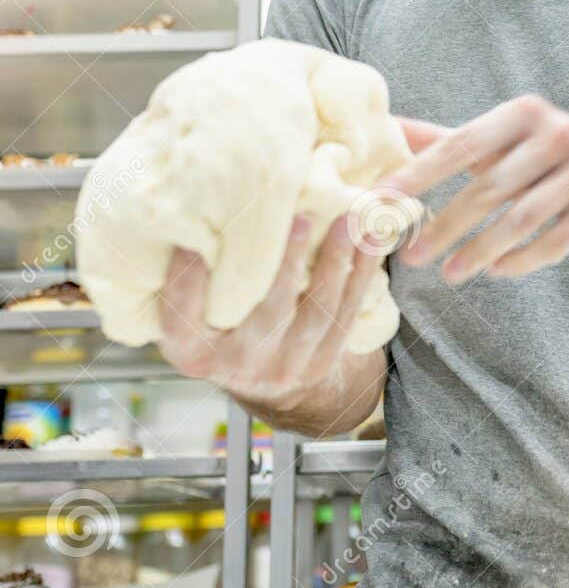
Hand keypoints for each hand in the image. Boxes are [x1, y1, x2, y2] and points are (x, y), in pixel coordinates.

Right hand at [157, 214, 381, 393]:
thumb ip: (187, 277)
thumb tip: (185, 206)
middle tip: (304, 217)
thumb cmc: (216, 325)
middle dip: (288, 265)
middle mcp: (236, 365)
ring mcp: (282, 368)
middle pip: (266, 314)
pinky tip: (369, 241)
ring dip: (335, 263)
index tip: (188, 242)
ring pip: (316, 313)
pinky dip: (361, 276)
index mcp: (191, 351)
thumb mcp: (189, 313)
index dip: (183, 282)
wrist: (259, 381)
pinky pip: (346, 315)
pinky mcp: (320, 363)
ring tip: (348, 221)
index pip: (180, 318)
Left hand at [380, 95, 568, 282]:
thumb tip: (387, 128)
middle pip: (490, 187)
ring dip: (479, 250)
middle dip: (445, 225)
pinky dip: (522, 260)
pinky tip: (495, 272)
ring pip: (522, 218)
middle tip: (411, 256)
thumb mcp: (499, 146)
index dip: (420, 173)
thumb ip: (445, 141)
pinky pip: (557, 240)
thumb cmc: (543, 166)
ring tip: (449, 274)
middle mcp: (561, 132)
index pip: (462, 144)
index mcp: (525, 112)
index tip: (382, 199)